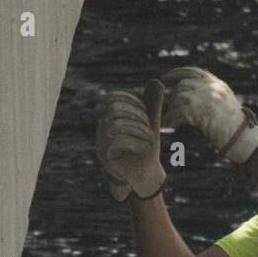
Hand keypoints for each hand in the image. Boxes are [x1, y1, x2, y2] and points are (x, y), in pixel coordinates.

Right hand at [95, 80, 166, 201]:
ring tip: (150, 139)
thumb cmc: (146, 147)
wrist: (145, 175)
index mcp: (111, 116)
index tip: (146, 112)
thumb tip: (156, 81)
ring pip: (115, 124)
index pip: (113, 97)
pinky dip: (135, 142)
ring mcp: (101, 141)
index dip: (132, 100)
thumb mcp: (151, 123)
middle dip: (136, 115)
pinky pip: (116, 141)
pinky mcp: (105, 155)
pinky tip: (146, 147)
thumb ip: (152, 104)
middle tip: (150, 127)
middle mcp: (102, 127)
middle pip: (114, 109)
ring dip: (138, 129)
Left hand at [162, 66, 257, 165]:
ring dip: (172, 108)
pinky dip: (170, 119)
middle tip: (169, 106)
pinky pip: (177, 112)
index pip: (194, 72)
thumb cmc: (236, 129)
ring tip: (170, 118)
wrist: (243, 139)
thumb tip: (193, 95)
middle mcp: (212, 88)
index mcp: (218, 85)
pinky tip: (168, 125)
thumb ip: (212, 96)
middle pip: (184, 85)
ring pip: (179, 97)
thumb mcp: (226, 105)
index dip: (177, 73)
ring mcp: (205, 98)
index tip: (166, 78)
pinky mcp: (199, 111)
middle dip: (174, 95)